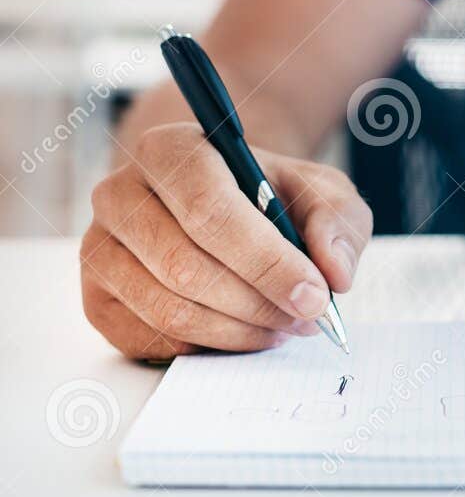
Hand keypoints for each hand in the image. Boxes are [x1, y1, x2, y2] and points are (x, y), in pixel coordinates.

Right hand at [81, 124, 371, 358]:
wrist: (222, 203)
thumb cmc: (269, 195)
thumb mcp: (318, 191)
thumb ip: (337, 221)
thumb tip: (332, 271)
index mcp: (170, 149)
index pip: (209, 209)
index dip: (266, 260)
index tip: (315, 295)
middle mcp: (119, 194)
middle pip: (186, 267)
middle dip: (258, 303)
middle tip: (306, 318)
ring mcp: (100, 248)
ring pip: (170, 310)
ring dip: (238, 331)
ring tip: (281, 326)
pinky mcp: (96, 298)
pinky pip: (150, 339)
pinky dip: (206, 346)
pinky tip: (241, 331)